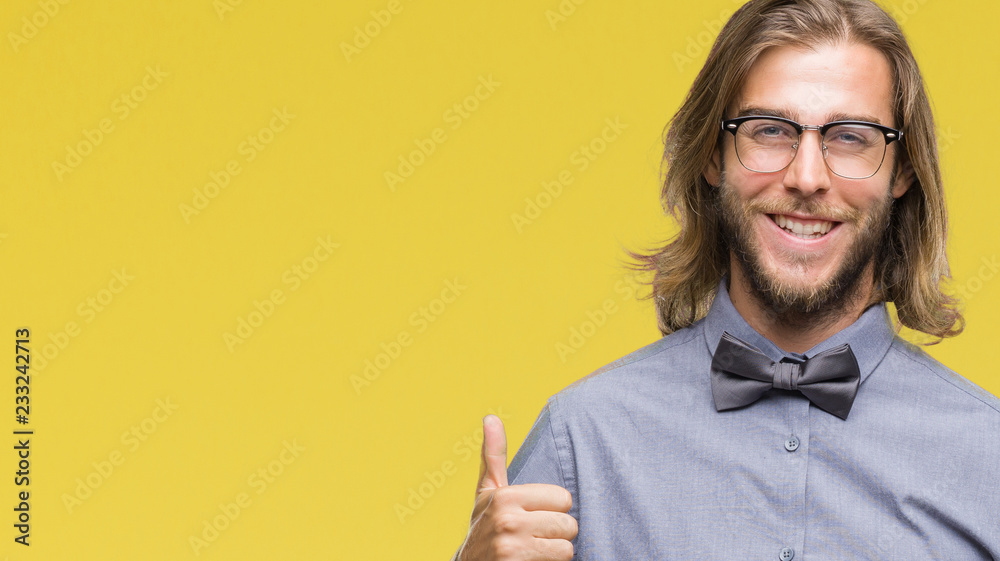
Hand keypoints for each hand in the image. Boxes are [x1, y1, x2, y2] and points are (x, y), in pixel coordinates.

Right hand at [455, 414, 577, 560]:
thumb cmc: (484, 525)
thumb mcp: (487, 491)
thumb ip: (493, 454)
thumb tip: (491, 417)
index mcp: (504, 496)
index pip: (563, 498)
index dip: (553, 508)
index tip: (533, 514)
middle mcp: (507, 521)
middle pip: (568, 523)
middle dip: (557, 532)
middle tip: (535, 535)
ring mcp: (513, 547)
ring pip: (567, 546)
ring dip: (556, 550)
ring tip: (535, 548)